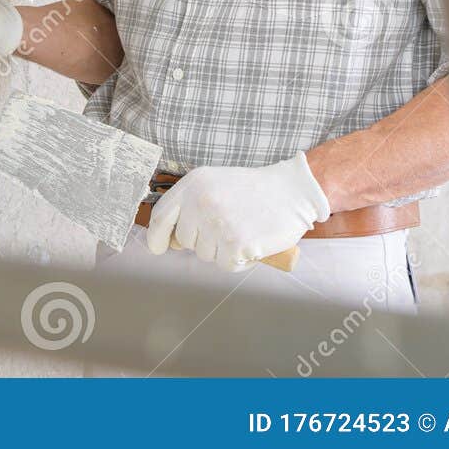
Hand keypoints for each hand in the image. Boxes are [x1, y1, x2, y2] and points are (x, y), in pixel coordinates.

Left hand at [145, 152, 329, 269]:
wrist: (292, 192)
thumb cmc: (254, 190)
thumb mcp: (215, 184)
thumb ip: (191, 205)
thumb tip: (172, 239)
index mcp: (193, 184)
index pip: (160, 216)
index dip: (156, 236)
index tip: (159, 248)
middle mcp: (200, 202)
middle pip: (184, 241)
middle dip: (203, 242)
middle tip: (227, 228)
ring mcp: (217, 223)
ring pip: (205, 255)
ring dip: (223, 251)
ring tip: (242, 230)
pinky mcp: (235, 243)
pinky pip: (226, 265)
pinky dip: (239, 261)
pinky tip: (252, 242)